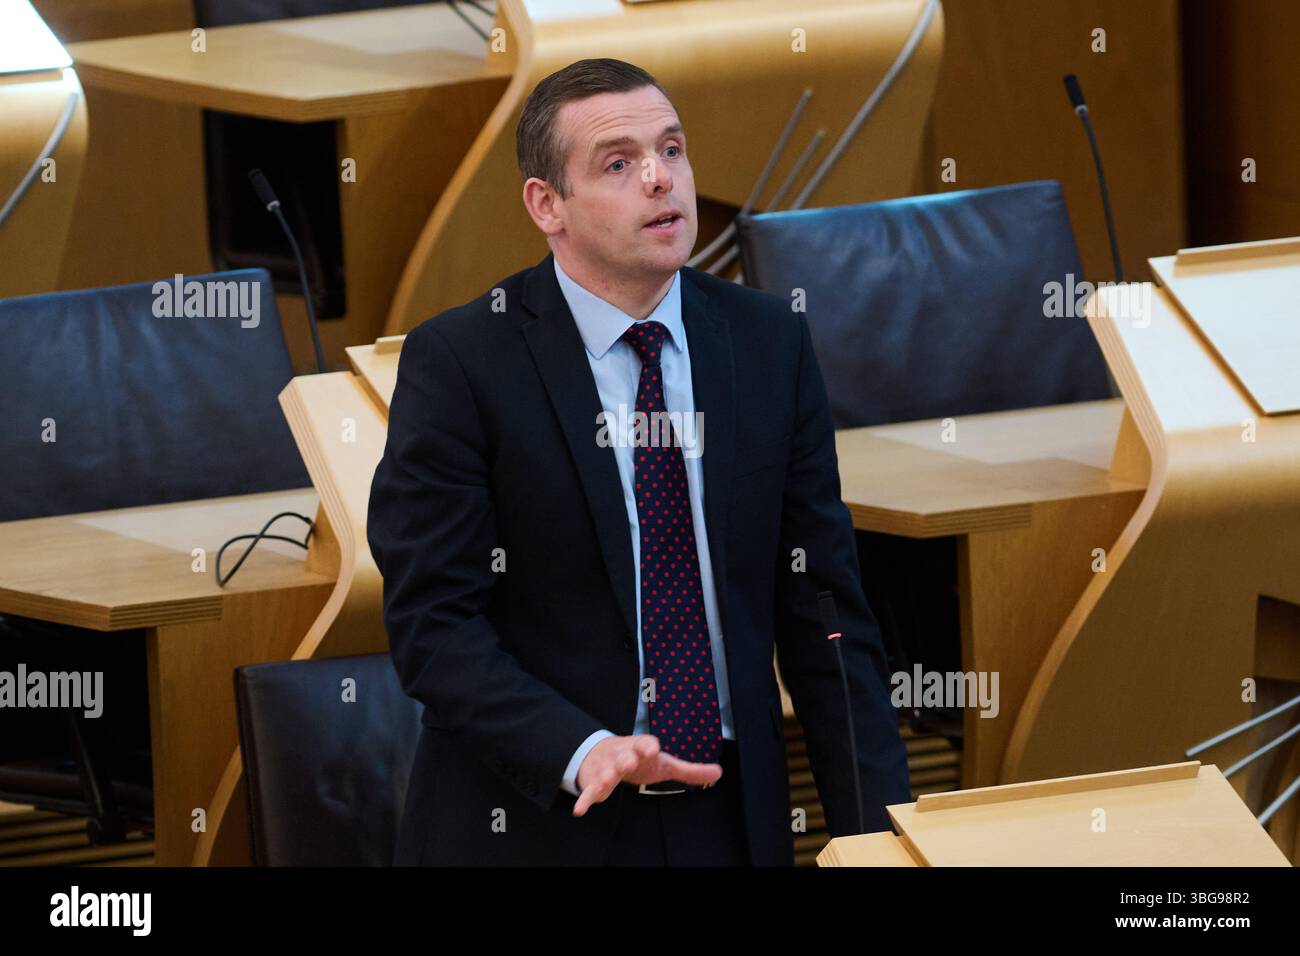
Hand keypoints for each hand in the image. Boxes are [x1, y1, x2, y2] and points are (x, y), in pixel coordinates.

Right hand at [572, 734, 721, 816]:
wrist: (601, 752)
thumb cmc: (638, 759)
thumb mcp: (664, 763)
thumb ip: (689, 770)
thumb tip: (719, 773)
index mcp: (641, 748)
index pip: (646, 744)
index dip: (649, 746)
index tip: (653, 747)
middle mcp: (622, 755)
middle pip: (624, 755)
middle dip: (626, 758)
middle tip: (628, 762)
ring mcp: (606, 767)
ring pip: (606, 771)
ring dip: (606, 776)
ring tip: (606, 783)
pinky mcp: (594, 781)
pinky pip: (589, 790)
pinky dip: (585, 799)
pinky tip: (580, 810)